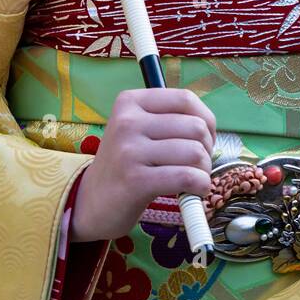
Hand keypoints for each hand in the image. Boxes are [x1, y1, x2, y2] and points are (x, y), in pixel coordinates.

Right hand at [69, 87, 216, 242]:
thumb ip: (169, 119)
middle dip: (207, 148)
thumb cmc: (124, 163)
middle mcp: (128, 121)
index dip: (206, 119)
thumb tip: (209, 125)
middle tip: (197, 163)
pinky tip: (195, 191)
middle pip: (195, 126)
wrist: (90, 201)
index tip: (204, 138)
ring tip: (194, 178)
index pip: (185, 98)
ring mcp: (130, 150)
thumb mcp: (137, 129)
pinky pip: (186, 177)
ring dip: (204, 170)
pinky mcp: (136, 180)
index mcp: (130, 101)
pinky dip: (200, 185)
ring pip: (194, 152)